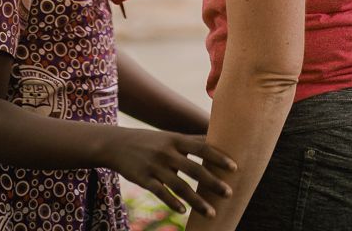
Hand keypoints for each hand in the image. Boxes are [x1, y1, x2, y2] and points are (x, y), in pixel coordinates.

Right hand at [104, 128, 234, 218]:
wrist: (116, 144)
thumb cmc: (149, 141)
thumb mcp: (169, 137)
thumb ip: (190, 141)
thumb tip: (214, 139)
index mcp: (175, 139)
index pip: (201, 148)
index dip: (218, 157)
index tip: (235, 167)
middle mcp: (167, 152)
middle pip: (194, 169)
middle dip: (213, 182)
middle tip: (229, 193)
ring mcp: (155, 166)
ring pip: (180, 186)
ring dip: (198, 201)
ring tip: (212, 213)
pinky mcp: (144, 179)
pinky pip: (161, 193)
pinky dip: (173, 203)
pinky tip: (183, 212)